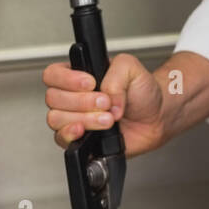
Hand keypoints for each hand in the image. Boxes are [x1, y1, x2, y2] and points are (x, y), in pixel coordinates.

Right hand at [43, 54, 167, 156]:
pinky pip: (62, 139)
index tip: (91, 83)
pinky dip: (72, 135)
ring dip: (84, 118)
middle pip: (53, 98)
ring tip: (108, 119)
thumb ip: (115, 76)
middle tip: (106, 102)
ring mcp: (72, 118)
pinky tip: (86, 131)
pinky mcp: (78, 139)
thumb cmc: (142, 91)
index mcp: (78, 75)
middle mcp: (71, 96)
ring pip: (56, 119)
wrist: (155, 117)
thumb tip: (105, 97)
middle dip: (82, 101)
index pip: (53, 74)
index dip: (68, 80)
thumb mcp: (131, 69)